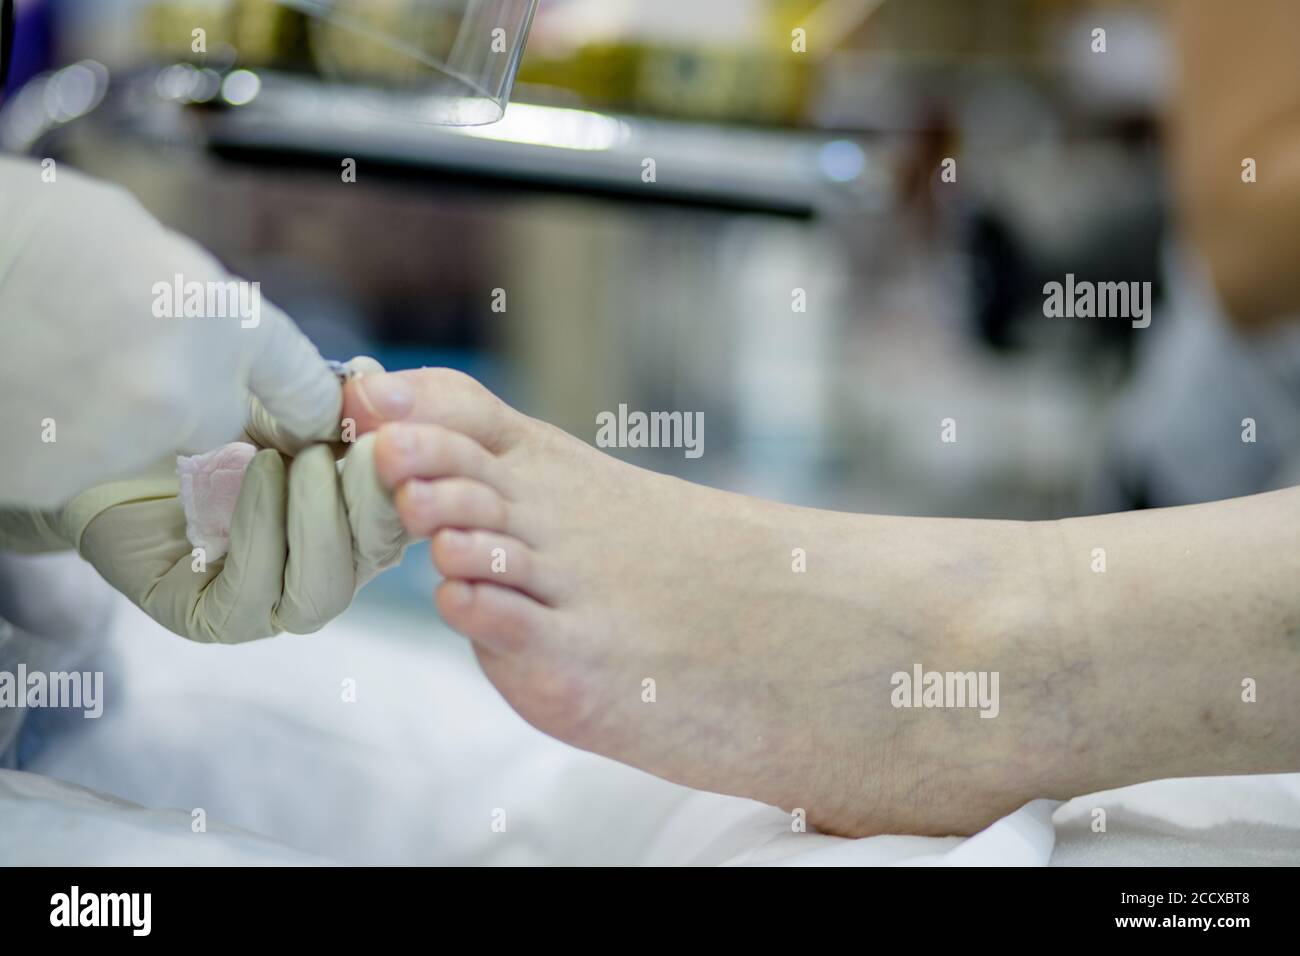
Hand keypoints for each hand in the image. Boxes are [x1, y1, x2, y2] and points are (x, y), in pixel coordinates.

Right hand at [0, 156, 340, 506]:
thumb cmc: (30, 230)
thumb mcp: (139, 241)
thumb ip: (202, 303)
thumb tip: (231, 340)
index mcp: (217, 316)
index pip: (303, 384)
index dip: (311, 403)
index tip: (319, 419)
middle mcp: (184, 390)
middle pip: (218, 423)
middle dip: (186, 398)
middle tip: (117, 351)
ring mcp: (117, 442)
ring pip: (146, 447)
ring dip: (114, 417)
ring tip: (56, 359)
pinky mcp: (53, 478)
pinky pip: (79, 464)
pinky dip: (58, 438)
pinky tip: (27, 387)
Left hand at [1, 359, 408, 643]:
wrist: (103, 415)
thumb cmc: (194, 391)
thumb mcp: (280, 379)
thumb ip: (339, 395)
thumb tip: (388, 401)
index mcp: (353, 507)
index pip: (409, 511)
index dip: (419, 482)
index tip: (405, 435)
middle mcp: (322, 558)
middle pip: (379, 557)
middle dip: (378, 506)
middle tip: (369, 451)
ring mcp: (268, 595)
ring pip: (325, 592)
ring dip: (321, 524)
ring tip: (299, 460)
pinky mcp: (209, 616)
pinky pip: (255, 599)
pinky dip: (264, 535)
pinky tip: (255, 476)